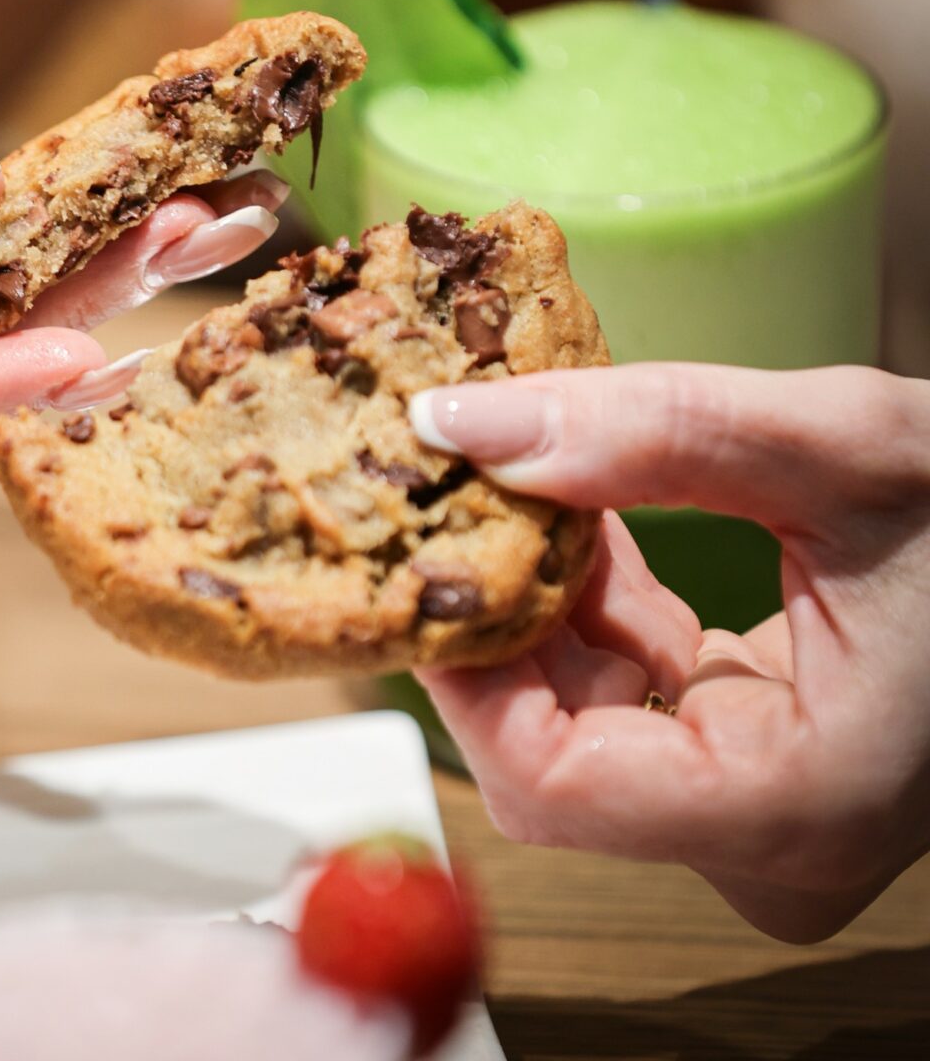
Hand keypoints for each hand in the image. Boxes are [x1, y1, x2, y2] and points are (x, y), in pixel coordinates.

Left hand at [408, 363, 929, 941]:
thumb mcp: (845, 449)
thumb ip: (654, 436)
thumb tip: (469, 430)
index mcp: (798, 806)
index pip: (548, 782)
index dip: (462, 670)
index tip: (423, 558)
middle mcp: (765, 837)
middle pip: (545, 748)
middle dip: (494, 618)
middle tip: (448, 499)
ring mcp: (754, 803)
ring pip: (574, 712)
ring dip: (538, 596)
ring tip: (514, 482)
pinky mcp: (747, 752)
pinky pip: (624, 686)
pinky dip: (591, 601)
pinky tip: (581, 511)